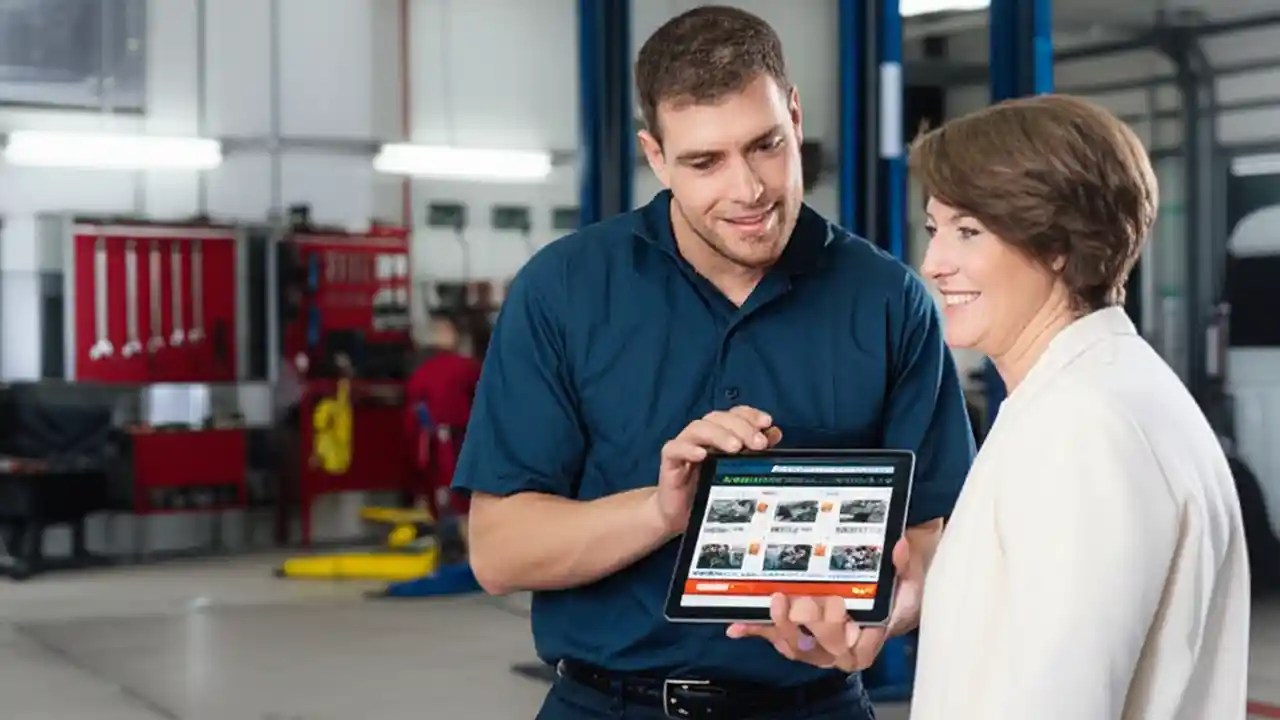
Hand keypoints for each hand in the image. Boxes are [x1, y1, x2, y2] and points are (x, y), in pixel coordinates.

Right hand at [651, 406, 782, 534]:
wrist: (681, 515)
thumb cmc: (710, 491)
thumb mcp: (737, 473)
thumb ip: (755, 452)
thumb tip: (774, 434)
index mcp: (719, 434)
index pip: (734, 415)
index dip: (750, 415)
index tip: (767, 423)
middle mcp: (702, 436)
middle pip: (718, 418)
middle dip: (741, 427)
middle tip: (758, 443)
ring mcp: (685, 446)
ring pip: (698, 428)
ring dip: (719, 434)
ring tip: (735, 447)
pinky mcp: (670, 461)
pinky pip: (675, 449)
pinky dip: (688, 448)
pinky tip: (703, 455)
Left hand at [726, 538, 918, 670]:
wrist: (891, 587)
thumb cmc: (899, 587)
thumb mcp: (909, 575)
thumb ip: (904, 563)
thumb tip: (899, 546)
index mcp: (871, 637)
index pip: (854, 652)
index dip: (838, 637)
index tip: (834, 609)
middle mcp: (842, 646)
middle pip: (818, 650)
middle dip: (801, 627)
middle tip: (791, 600)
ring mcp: (818, 642)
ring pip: (794, 647)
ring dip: (777, 629)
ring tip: (771, 603)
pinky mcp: (800, 632)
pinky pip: (777, 636)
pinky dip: (757, 630)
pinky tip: (737, 626)